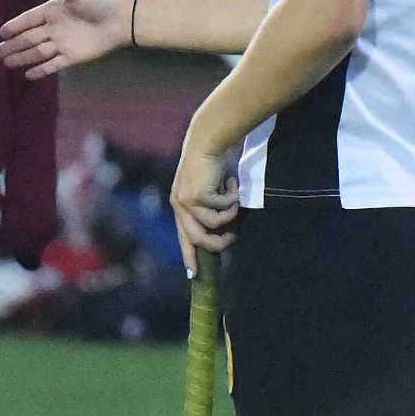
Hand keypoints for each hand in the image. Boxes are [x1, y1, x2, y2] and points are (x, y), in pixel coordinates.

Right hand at [0, 0, 131, 78]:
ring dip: (21, 58)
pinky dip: (40, 70)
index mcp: (52, 11)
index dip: (14, 26)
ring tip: (6, 63)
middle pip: (29, 39)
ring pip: (37, 53)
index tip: (0, 33)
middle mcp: (54, 28)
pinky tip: (27, 74)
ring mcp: (62, 44)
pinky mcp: (72, 57)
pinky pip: (52, 65)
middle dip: (12, 46)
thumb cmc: (98, 1)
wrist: (121, 20)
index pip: (28, 20)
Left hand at [169, 137, 238, 276]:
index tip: (193, 275)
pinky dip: (232, 198)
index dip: (189, 255)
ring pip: (213, 225)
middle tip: (233, 240)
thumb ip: (210, 207)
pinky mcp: (197, 196)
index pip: (183, 235)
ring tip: (235, 198)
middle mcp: (179, 204)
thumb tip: (224, 230)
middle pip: (197, 239)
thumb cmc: (213, 163)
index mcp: (179, 204)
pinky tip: (231, 182)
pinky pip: (223, 209)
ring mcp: (186, 201)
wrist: (208, 140)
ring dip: (230, 214)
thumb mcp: (209, 188)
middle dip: (218, 244)